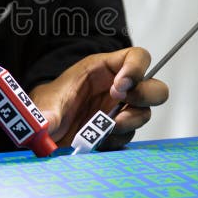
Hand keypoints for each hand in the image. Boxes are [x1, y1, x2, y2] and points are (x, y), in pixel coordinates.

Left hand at [30, 47, 168, 149]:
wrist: (43, 131)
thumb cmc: (47, 106)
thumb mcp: (45, 104)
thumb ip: (48, 113)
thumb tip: (45, 124)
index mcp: (103, 69)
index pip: (137, 57)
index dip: (137, 68)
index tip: (120, 86)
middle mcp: (117, 88)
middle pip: (154, 87)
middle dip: (143, 95)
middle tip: (120, 102)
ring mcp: (119, 111)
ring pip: (144, 113)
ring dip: (130, 120)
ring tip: (108, 126)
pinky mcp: (116, 132)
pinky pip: (130, 136)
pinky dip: (118, 139)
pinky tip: (100, 139)